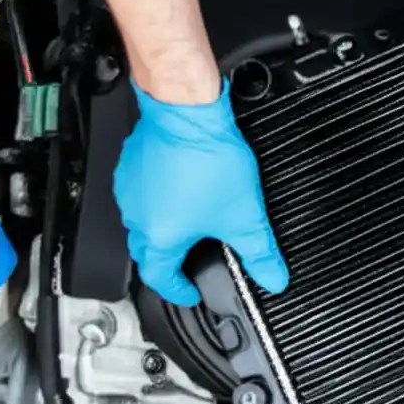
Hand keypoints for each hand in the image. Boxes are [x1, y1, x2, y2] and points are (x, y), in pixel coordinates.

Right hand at [114, 80, 288, 305]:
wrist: (188, 112)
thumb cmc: (207, 159)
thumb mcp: (244, 215)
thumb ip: (260, 253)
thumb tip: (273, 277)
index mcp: (159, 236)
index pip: (159, 278)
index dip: (176, 290)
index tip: (190, 291)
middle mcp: (136, 215)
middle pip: (146, 251)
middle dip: (168, 262)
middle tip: (188, 263)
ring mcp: (130, 188)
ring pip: (141, 220)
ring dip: (162, 228)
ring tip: (190, 224)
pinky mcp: (132, 164)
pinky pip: (140, 192)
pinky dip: (157, 200)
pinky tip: (180, 190)